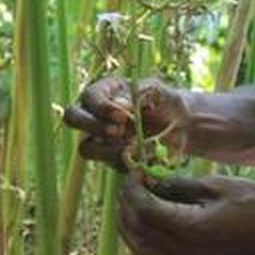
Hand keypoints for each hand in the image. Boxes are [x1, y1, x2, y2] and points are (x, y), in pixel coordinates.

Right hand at [62, 76, 195, 170]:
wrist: (181, 127)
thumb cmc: (168, 103)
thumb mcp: (161, 93)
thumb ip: (143, 93)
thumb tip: (120, 104)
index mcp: (105, 90)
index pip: (90, 97)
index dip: (102, 107)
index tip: (124, 116)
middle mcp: (94, 113)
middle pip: (72, 118)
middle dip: (92, 126)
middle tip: (118, 131)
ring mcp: (98, 137)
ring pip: (85, 147)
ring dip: (107, 150)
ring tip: (133, 146)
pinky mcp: (109, 157)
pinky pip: (107, 164)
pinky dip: (124, 163)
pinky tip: (143, 157)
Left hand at [117, 173, 254, 254]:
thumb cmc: (253, 203)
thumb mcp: (214, 186)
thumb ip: (180, 185)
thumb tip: (152, 180)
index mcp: (188, 228)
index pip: (144, 209)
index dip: (133, 188)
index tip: (135, 171)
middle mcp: (183, 249)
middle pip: (137, 229)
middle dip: (127, 204)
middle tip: (132, 183)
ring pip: (140, 250)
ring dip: (129, 226)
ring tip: (133, 202)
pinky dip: (141, 242)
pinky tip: (146, 224)